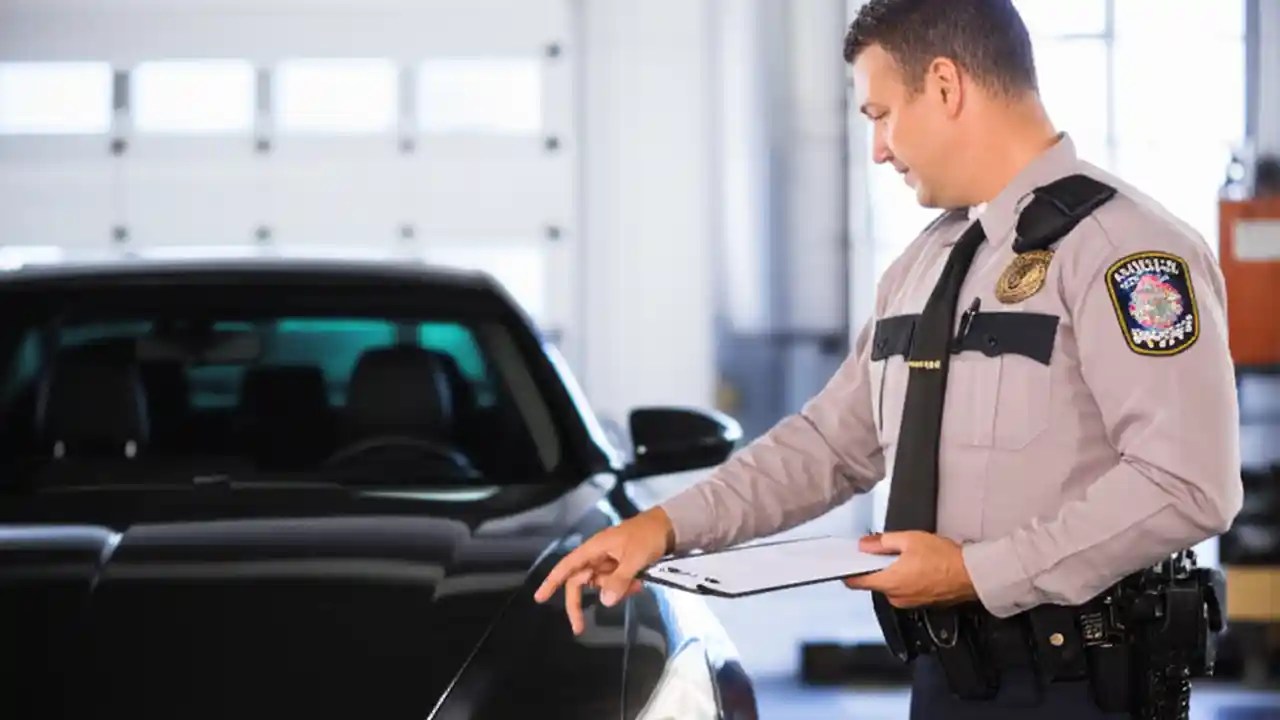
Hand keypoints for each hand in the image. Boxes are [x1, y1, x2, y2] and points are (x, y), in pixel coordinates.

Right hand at [533, 507, 674, 634]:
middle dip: (579, 603)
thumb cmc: (648, 537)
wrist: (671, 526)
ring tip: (638, 583)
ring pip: (601, 586)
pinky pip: (616, 584)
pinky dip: (626, 587)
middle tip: (580, 628)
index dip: (552, 582)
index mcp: (594, 548)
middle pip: (579, 582)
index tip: (539, 598)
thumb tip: (605, 601)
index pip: (567, 567)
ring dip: (615, 591)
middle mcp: (597, 556)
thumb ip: (619, 580)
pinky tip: (641, 581)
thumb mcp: (635, 558)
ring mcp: (609, 561)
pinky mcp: (622, 566)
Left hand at [842, 531, 977, 607]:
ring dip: (893, 572)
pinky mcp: (921, 602)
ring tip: (908, 556)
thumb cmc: (945, 559)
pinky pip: (905, 589)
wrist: (972, 575)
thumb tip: (865, 545)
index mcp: (889, 582)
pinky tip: (918, 565)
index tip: (846, 562)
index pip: (856, 582)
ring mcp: (909, 602)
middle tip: (886, 549)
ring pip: (891, 585)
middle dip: (877, 566)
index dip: (848, 571)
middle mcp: (896, 597)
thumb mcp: (909, 540)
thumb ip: (882, 542)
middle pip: (875, 581)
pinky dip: (906, 578)